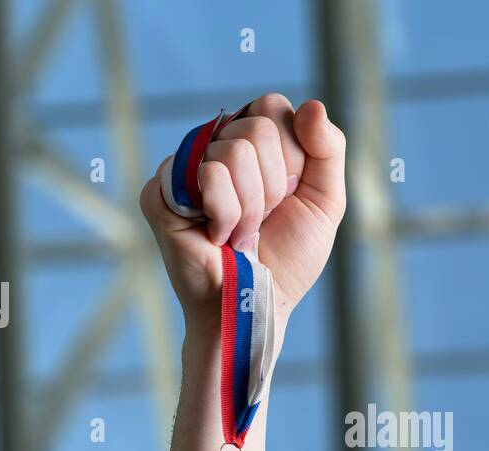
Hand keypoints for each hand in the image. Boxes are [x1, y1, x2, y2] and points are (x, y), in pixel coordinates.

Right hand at [138, 94, 346, 345]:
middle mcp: (214, 148)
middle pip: (256, 128)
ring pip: (233, 152)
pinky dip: (226, 215)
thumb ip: (328, 150)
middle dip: (274, 186)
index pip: (272, 107)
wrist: (257, 306)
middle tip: (263, 220)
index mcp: (251, 143)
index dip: (292, 155)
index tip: (289, 194)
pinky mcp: (160, 192)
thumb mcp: (325, 202)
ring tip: (240, 234)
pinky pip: (207, 176)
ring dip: (251, 208)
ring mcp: (185, 168)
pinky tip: (215, 236)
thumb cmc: (287, 260)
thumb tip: (312, 105)